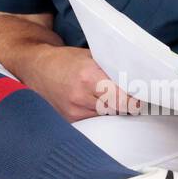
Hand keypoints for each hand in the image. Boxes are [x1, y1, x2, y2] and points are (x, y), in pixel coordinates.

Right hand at [21, 45, 143, 122]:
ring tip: (110, 99)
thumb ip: (111, 69)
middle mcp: (80, 97)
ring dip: (113, 110)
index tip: (139, 97)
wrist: (38, 68)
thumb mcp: (91, 57)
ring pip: (107, 116)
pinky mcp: (70, 120)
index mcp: (88, 77)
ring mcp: (73, 111)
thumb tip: (136, 81)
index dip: (134, 100)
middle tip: (132, 98)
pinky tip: (98, 105)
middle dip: (126, 105)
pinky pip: (95, 121)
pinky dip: (100, 114)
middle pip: (117, 109)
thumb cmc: (66, 60)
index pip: (121, 98)